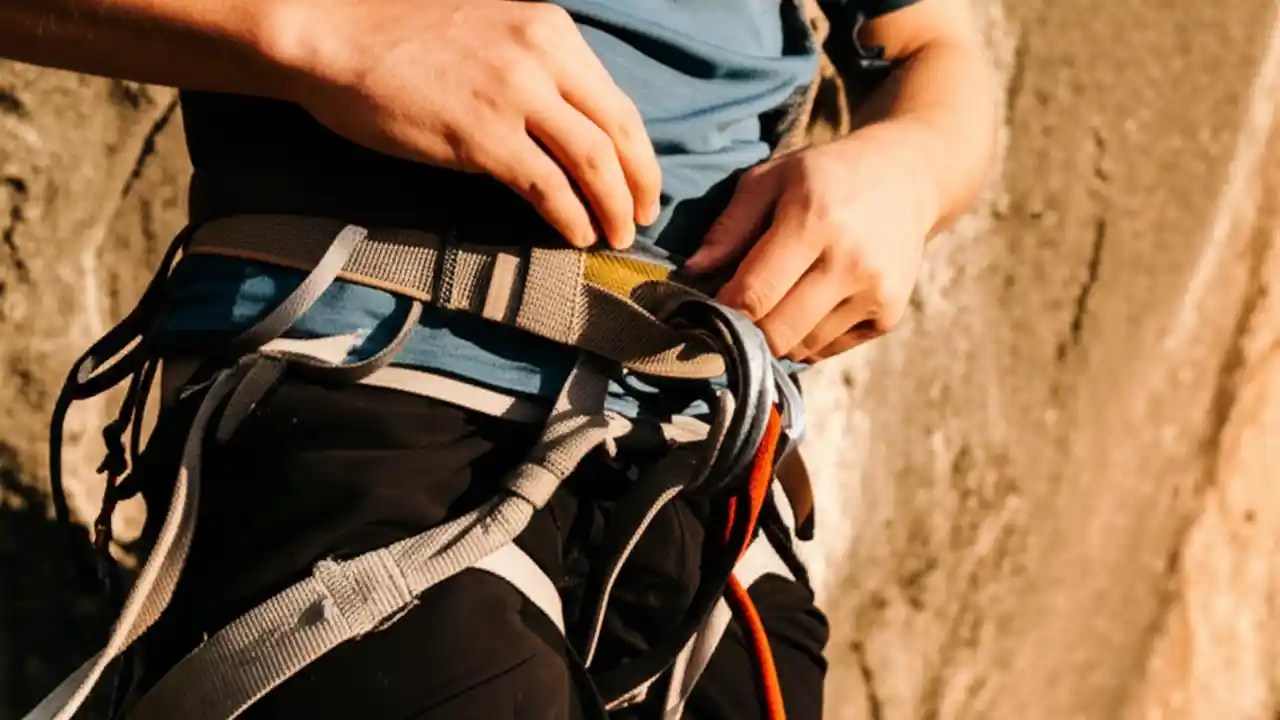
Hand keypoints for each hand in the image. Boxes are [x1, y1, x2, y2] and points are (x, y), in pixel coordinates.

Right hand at [270, 0, 659, 247]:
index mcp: (551, 31)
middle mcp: (543, 56)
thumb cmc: (405, 41)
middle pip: (618, 133)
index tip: (642, 187)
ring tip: (613, 237)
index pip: (617, 102)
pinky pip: (547, 186)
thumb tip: (574, 130)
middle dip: (639, 186)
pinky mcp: (482, 136)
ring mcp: (515, 95)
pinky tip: (575, 236)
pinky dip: (570, 217)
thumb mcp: (492, 36)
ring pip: (593, 162)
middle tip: (638, 222)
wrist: (336, 37)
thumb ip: (539, 73)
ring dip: (612, 208)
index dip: (640, 154)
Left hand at [683, 122, 938, 361]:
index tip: (707, 306)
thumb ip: (730, 226)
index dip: (722, 309)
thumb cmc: (827, 175)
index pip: (754, 294)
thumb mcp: (773, 178)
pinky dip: (807, 338)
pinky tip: (807, 305)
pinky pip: (829, 349)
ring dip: (777, 336)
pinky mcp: (889, 314)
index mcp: (814, 221)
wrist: (909, 177)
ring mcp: (875, 292)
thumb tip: (693, 271)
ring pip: (801, 348)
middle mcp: (850, 262)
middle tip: (732, 317)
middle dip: (745, 332)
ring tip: (773, 305)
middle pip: (777, 332)